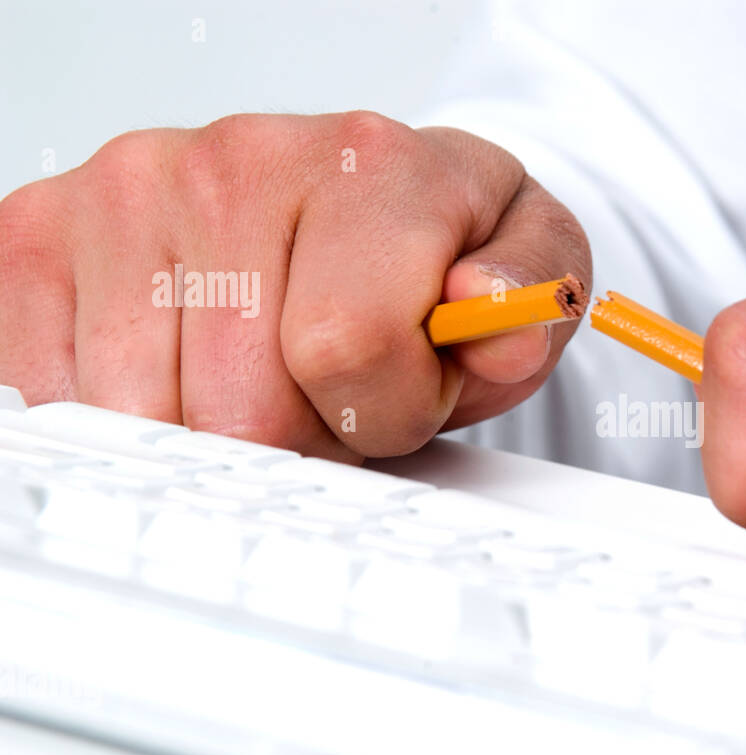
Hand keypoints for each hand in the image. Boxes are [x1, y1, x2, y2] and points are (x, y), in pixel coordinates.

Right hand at [0, 111, 590, 461]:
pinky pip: (57, 390)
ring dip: (219, 434)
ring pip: (149, 413)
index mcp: (371, 164)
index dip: (385, 412)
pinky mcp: (42, 235)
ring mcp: (129, 191)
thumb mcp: (532, 279)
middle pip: (242, 405)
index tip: (403, 393)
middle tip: (332, 396)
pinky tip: (189, 376)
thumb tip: (494, 320)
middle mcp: (238, 159)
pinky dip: (133, 417)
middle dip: (304, 439)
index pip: (346, 348)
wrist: (365, 202)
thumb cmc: (440, 258)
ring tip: (269, 382)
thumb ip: (529, 305)